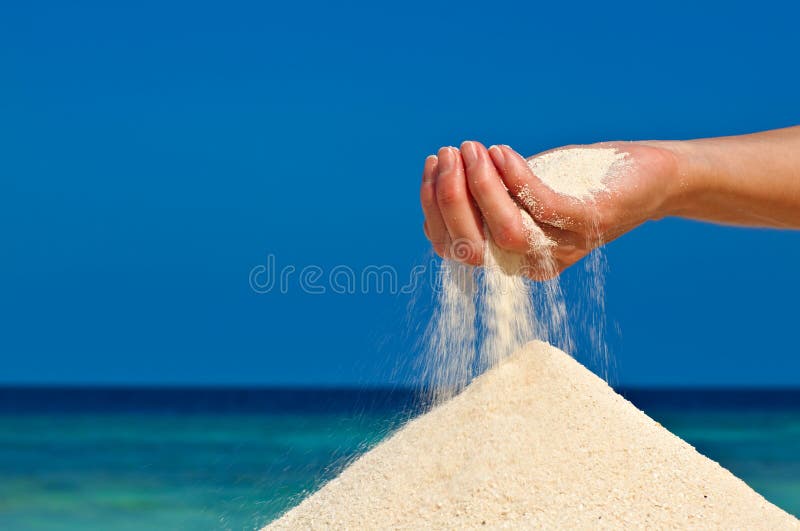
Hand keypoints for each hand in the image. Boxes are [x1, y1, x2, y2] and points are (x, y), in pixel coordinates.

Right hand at [420, 141, 681, 278]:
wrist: (651, 178)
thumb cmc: (578, 182)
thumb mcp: (523, 192)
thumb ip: (487, 198)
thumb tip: (437, 185)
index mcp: (510, 258)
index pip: (452, 248)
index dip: (433, 209)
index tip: (433, 165)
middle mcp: (533, 262)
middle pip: (471, 247)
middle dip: (449, 198)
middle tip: (449, 153)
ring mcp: (562, 246)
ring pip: (503, 231)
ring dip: (479, 186)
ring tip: (471, 148)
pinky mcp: (588, 223)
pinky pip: (541, 207)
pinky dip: (514, 177)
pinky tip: (501, 151)